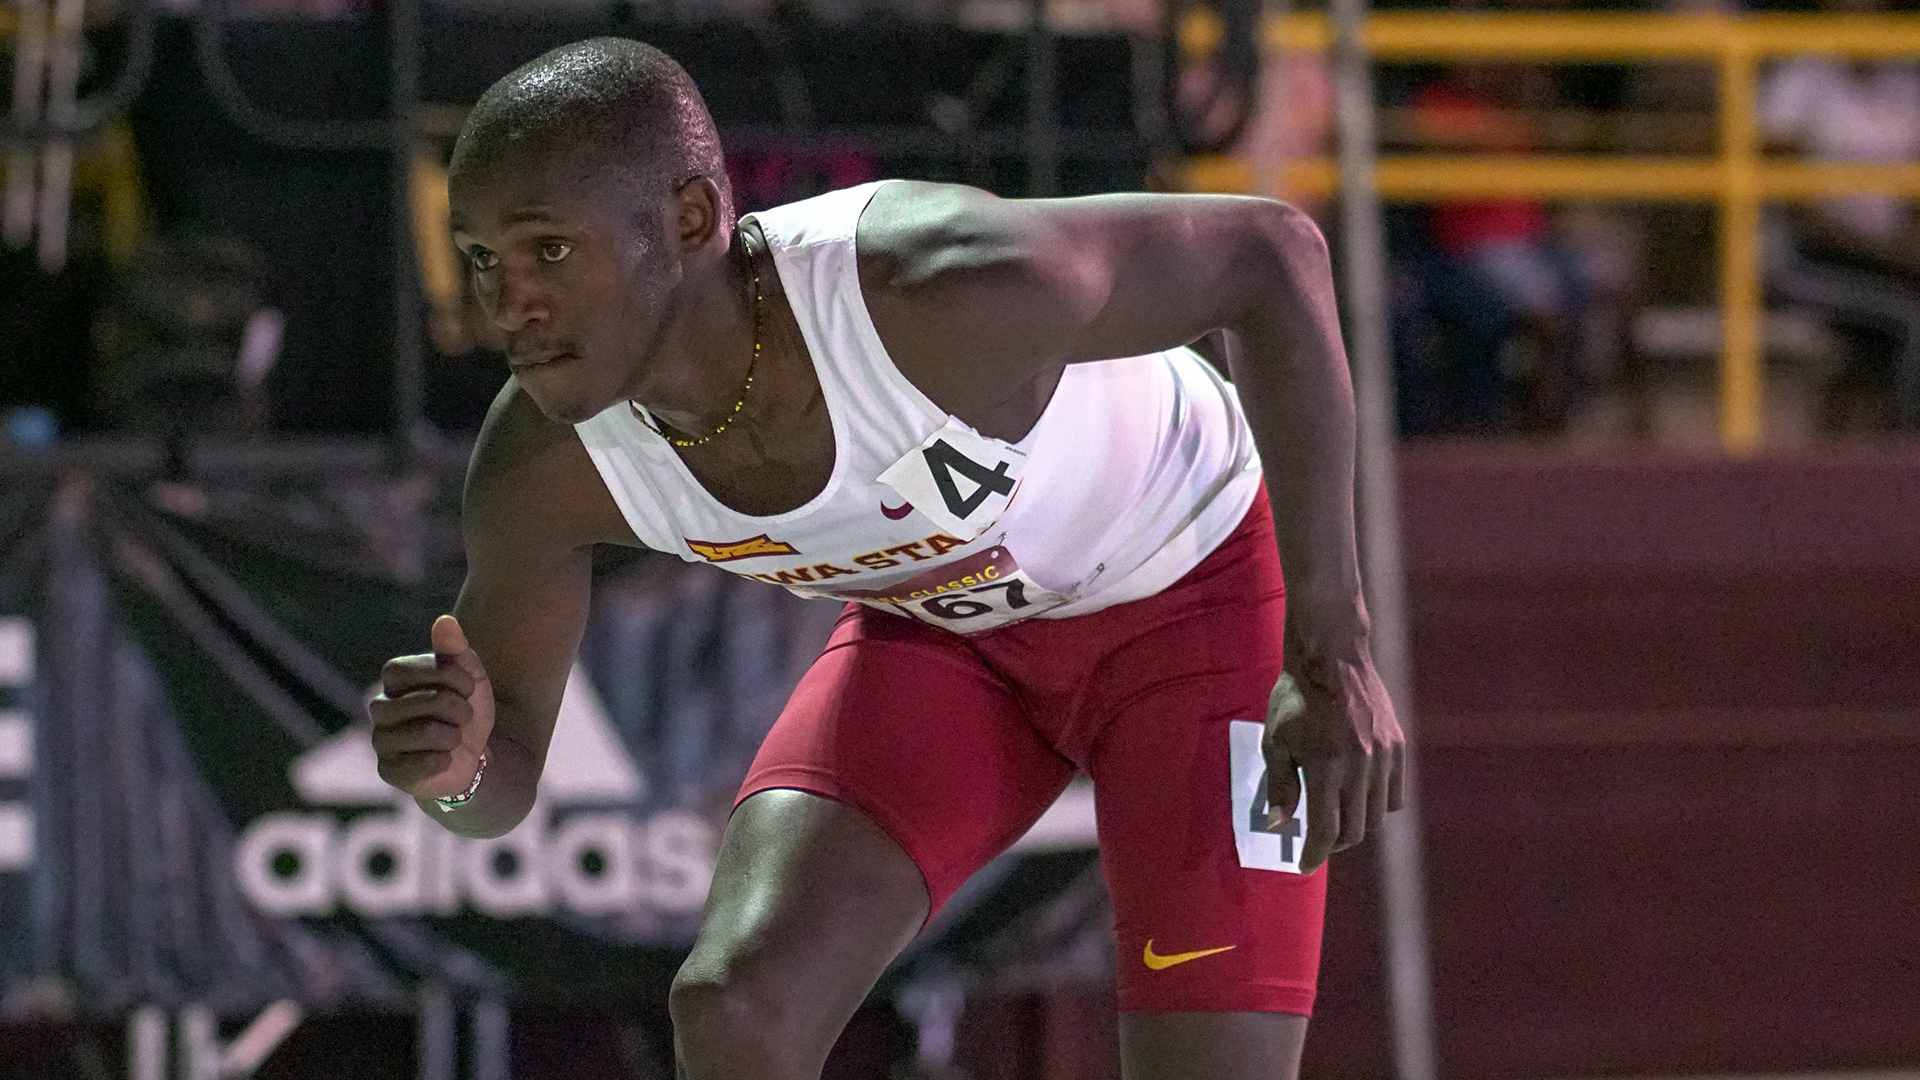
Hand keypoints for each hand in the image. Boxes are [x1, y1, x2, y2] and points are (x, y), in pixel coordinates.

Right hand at [370, 614, 495, 800]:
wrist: (475, 755)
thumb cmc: (465, 709)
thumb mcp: (469, 676)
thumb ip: (456, 648)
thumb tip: (445, 621)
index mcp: (394, 679)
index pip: (412, 668)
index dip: (448, 676)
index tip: (468, 686)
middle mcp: (380, 708)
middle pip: (426, 700)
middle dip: (458, 708)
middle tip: (464, 716)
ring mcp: (381, 740)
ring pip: (424, 732)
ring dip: (454, 735)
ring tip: (455, 738)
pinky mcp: (388, 771)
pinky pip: (420, 763)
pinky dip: (444, 760)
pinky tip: (445, 759)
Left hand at [1261, 643, 1404, 873]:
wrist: (1331, 657)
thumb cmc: (1295, 698)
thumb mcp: (1275, 741)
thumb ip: (1281, 786)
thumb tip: (1280, 825)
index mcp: (1326, 767)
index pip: (1326, 830)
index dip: (1315, 854)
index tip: (1304, 865)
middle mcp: (1360, 766)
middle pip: (1354, 830)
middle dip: (1333, 845)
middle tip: (1318, 844)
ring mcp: (1383, 757)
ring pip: (1377, 816)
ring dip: (1356, 828)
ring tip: (1337, 824)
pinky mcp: (1397, 746)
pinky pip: (1393, 794)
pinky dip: (1377, 807)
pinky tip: (1359, 802)